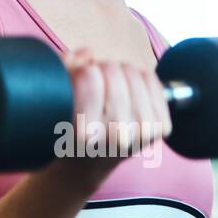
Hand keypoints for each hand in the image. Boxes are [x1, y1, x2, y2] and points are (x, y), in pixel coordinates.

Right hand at [58, 47, 171, 178]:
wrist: (90, 163)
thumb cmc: (69, 128)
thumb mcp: (56, 102)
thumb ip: (62, 70)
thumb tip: (87, 53)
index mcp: (85, 134)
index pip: (88, 76)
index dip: (81, 69)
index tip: (78, 78)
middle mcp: (117, 137)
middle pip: (112, 70)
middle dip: (99, 69)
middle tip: (94, 83)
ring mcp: (143, 133)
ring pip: (132, 72)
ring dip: (119, 72)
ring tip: (109, 87)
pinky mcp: (161, 128)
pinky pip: (151, 80)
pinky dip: (139, 77)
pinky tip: (129, 90)